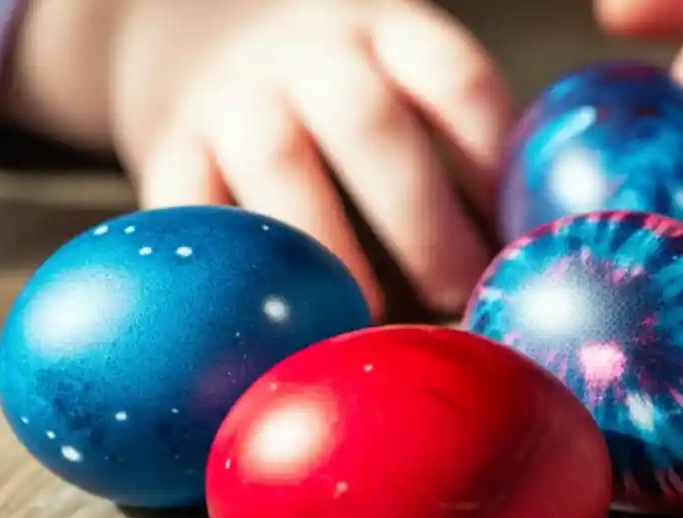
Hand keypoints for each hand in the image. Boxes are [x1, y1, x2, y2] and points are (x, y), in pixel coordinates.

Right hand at [0, 0, 512, 315]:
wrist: (179, 35)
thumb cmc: (322, 91)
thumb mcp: (386, 73)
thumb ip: (442, 144)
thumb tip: (511, 262)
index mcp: (386, 29)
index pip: (455, 82)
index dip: (493, 165)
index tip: (514, 241)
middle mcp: (310, 50)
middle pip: (372, 124)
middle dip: (422, 222)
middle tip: (457, 295)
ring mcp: (233, 93)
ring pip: (279, 162)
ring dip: (331, 250)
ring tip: (366, 319)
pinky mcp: (167, 145)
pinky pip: (192, 208)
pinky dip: (233, 268)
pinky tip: (268, 323)